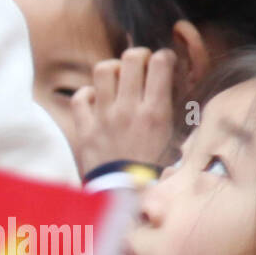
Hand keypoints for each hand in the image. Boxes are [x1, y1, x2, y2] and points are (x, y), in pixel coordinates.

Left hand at [71, 48, 176, 175]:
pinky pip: (80, 97)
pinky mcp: (84, 127)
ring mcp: (103, 117)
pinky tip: (96, 100)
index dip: (163, 57)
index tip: (163, 61)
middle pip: (130, 59)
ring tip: (118, 79)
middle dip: (138, 55)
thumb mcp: (174, 143)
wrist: (126, 198)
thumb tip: (175, 89)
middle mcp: (128, 110)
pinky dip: (87, 94)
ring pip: (102, 70)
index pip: (160, 65)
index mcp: (155, 114)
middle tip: (140, 64)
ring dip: (111, 69)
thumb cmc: (155, 173)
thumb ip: (173, 114)